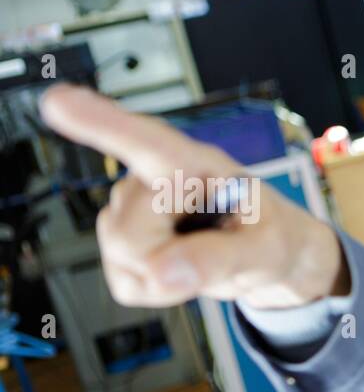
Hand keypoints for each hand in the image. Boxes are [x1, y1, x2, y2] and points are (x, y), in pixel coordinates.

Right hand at [39, 84, 344, 308]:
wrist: (276, 258)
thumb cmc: (274, 237)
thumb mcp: (268, 251)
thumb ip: (220, 259)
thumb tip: (163, 271)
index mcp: (195, 166)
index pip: (146, 144)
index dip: (101, 123)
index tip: (58, 101)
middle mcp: (153, 180)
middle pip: (125, 234)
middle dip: (168, 258)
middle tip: (213, 251)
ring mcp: (132, 212)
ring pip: (122, 258)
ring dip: (167, 275)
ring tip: (202, 255)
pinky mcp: (124, 246)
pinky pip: (126, 283)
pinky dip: (158, 290)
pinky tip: (184, 270)